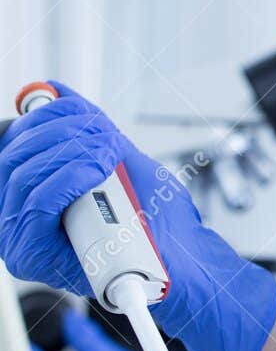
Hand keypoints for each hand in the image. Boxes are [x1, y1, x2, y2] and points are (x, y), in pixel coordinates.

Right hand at [0, 83, 275, 350]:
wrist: (185, 259)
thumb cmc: (154, 218)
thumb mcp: (116, 158)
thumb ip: (85, 126)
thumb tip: (55, 91)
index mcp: (28, 194)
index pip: (14, 145)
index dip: (43, 117)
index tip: (81, 111)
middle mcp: (15, 219)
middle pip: (14, 157)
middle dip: (62, 132)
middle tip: (102, 134)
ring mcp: (22, 241)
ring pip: (22, 177)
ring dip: (71, 152)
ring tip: (107, 155)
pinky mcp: (37, 259)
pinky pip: (36, 206)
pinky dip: (69, 177)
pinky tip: (96, 171)